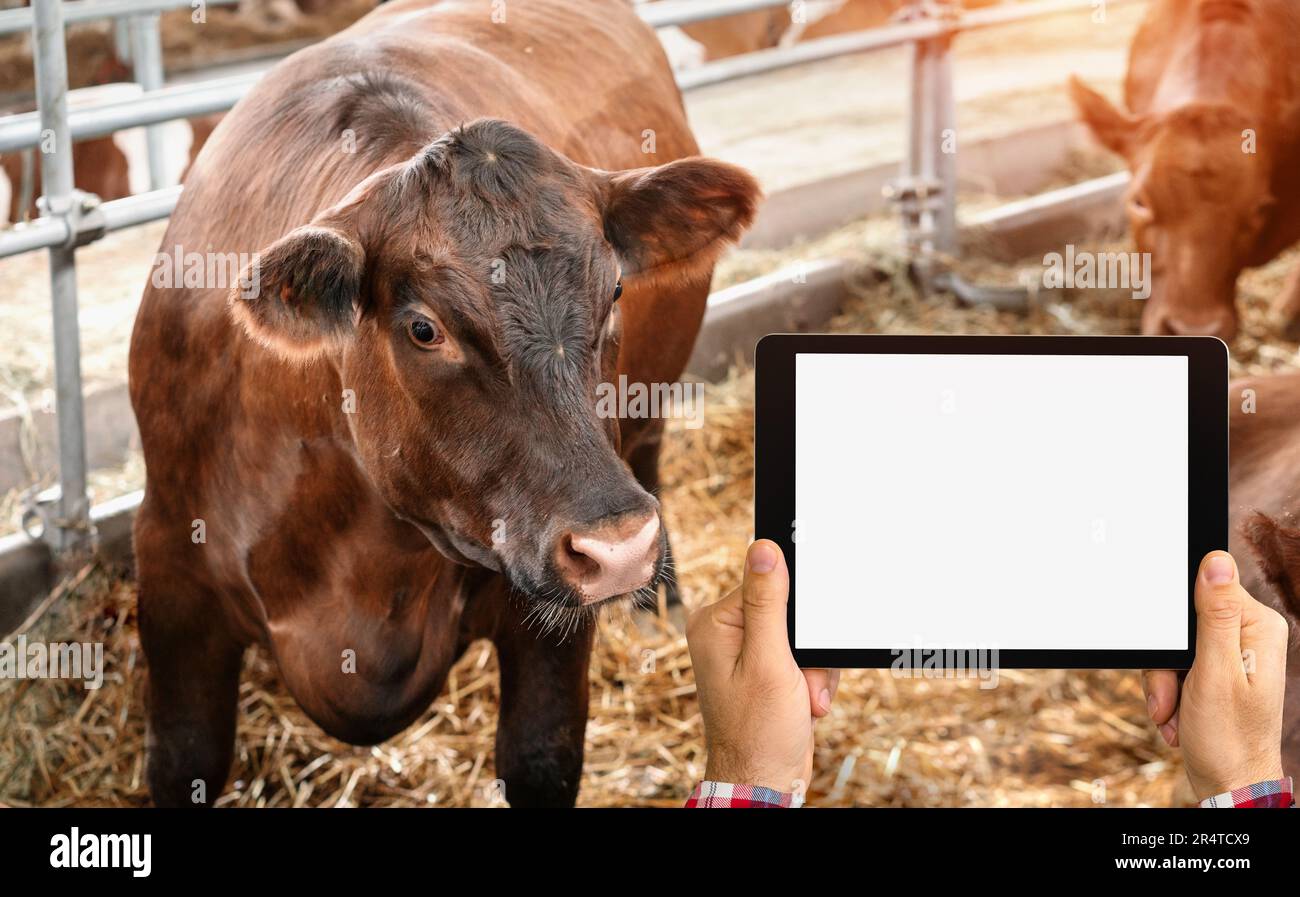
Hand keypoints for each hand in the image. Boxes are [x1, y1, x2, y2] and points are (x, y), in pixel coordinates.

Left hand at [686, 540, 839, 793]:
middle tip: (803, 683)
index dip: (796, 615)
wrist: (764, 781)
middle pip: (788, 611)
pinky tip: (806, 705)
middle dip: (807, 651)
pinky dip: (813, 681)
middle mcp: (726, 633)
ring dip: (814, 671)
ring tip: (804, 700)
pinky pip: (802, 657)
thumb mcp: (769, 661)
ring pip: (802, 637)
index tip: (802, 647)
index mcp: (716, 623)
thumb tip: (764, 548)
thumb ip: (768, 604)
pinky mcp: (765, 669)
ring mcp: (746, 652)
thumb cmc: (759, 731)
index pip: (767, 584)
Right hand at [1142, 551, 1289, 799]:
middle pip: (1182, 623)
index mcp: (1257, 627)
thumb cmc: (1227, 738)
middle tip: (1169, 698)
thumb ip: (1215, 616)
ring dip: (1163, 684)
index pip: (1202, 592)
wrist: (1227, 783)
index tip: (1171, 659)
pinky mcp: (1213, 670)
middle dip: (1165, 665)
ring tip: (1174, 715)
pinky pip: (1172, 666)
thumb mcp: (1214, 673)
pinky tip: (1177, 717)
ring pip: (1172, 648)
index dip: (1175, 623)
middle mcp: (1247, 635)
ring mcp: (1230, 653)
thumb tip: (1216, 561)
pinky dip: (1166, 693)